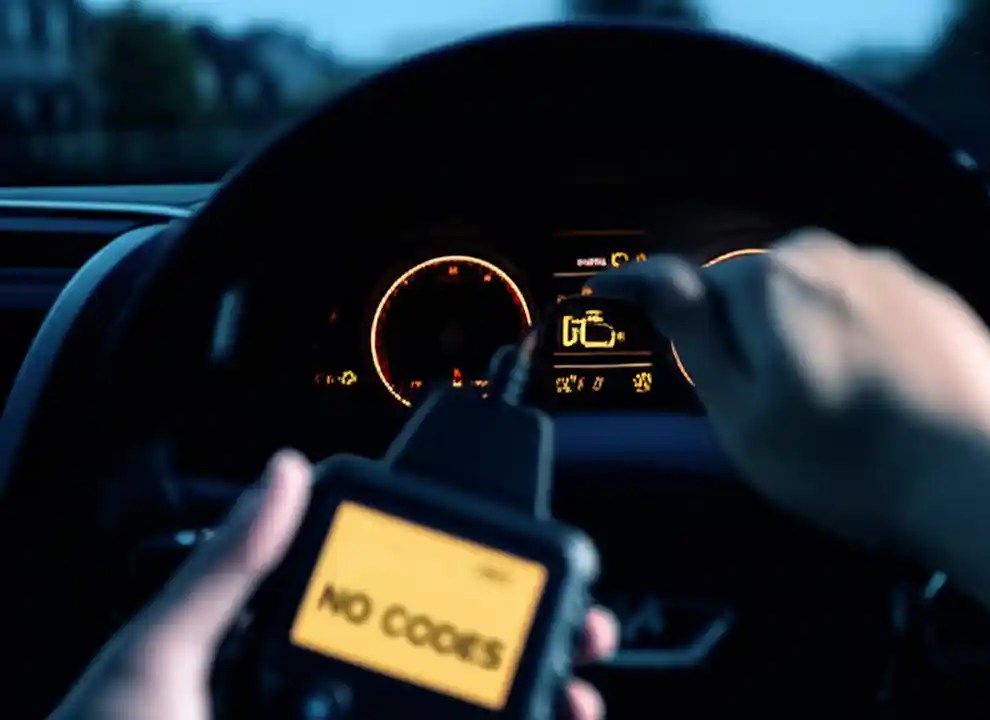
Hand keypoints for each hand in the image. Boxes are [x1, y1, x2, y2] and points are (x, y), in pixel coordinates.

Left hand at [49, 451, 616, 719]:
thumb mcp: (157, 659)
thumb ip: (225, 571)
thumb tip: (279, 474)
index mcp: (284, 667)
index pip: (390, 612)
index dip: (457, 586)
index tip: (507, 560)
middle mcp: (333, 710)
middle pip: (447, 671)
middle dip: (524, 646)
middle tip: (574, 623)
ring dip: (534, 701)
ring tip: (574, 692)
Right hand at [589, 230, 989, 547]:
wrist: (983, 479)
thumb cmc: (851, 462)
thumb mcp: (743, 415)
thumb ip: (694, 334)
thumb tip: (653, 276)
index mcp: (769, 281)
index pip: (689, 285)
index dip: (650, 299)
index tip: (610, 295)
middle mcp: (828, 258)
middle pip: (757, 294)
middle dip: (749, 339)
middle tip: (766, 413)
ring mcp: (888, 273)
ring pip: (815, 302)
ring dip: (805, 341)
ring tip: (831, 414)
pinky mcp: (932, 299)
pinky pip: (867, 313)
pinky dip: (855, 345)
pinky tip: (874, 400)